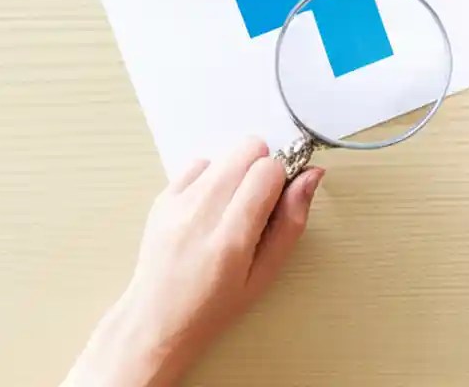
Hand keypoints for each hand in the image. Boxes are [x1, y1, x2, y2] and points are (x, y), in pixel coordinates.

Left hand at [63, 140, 323, 386]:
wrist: (157, 319)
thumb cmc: (216, 304)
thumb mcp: (265, 274)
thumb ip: (291, 222)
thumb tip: (311, 175)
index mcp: (231, 239)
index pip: (269, 169)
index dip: (282, 179)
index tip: (279, 201)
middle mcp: (201, 213)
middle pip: (248, 150)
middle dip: (262, 169)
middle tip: (257, 203)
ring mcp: (177, 202)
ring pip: (226, 154)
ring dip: (238, 172)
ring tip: (232, 208)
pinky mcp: (162, 198)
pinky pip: (199, 163)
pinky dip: (212, 177)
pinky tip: (210, 207)